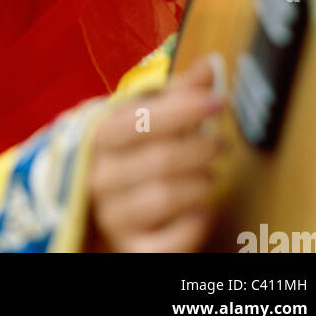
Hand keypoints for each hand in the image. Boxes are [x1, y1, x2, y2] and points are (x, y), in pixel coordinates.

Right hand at [85, 55, 224, 252]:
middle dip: (200, 148)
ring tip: (209, 175)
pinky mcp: (131, 250)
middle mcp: (98, 177)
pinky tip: (201, 211)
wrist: (94, 214)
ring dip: (199, 183)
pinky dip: (194, 225)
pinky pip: (171, 241)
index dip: (182, 109)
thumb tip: (211, 65)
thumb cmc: (126, 159)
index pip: (140, 119)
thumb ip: (175, 94)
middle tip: (221, 145)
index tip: (217, 102)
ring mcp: (112, 217)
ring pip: (166, 197)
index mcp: (97, 137)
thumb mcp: (141, 120)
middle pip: (159, 158)